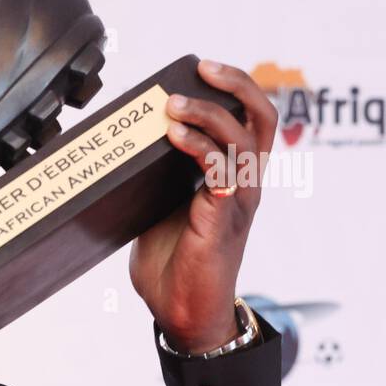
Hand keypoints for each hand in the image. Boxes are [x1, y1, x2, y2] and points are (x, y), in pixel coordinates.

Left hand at [129, 59, 277, 353]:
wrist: (184, 316)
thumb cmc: (173, 266)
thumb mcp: (161, 208)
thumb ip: (156, 177)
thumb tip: (123, 145)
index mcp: (235, 178)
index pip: (252, 120)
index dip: (235, 88)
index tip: (201, 69)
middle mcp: (245, 185)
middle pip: (262, 117)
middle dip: (236, 84)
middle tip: (201, 68)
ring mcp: (238, 202)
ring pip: (241, 140)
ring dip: (206, 114)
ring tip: (172, 104)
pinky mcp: (222, 222)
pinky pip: (221, 173)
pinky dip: (199, 148)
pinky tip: (173, 136)